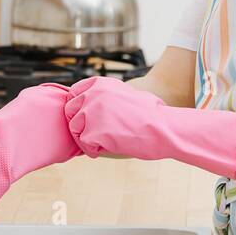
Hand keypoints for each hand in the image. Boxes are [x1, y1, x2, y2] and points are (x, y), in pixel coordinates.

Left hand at [63, 75, 235, 178]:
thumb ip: (107, 95)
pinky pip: (84, 145)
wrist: (166, 129)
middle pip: (70, 111)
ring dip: (87, 138)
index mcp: (101, 84)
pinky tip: (108, 149)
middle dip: (80, 124)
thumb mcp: (127, 93)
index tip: (88, 118)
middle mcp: (93, 95)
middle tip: (95, 134)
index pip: (74, 93)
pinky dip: (94, 150)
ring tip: (105, 142)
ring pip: (75, 129)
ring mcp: (91, 113)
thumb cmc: (153, 115)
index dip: (78, 107)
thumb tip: (92, 103)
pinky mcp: (94, 132)